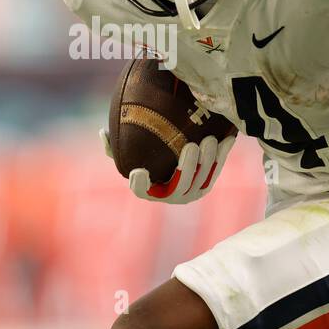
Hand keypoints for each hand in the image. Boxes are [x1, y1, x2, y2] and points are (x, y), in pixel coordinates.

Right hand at [101, 129, 234, 204]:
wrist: (175, 159)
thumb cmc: (145, 156)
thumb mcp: (128, 151)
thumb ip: (114, 145)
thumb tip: (102, 132)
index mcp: (149, 189)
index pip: (141, 191)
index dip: (140, 185)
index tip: (139, 171)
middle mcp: (170, 195)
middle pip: (180, 186)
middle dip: (187, 167)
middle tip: (191, 146)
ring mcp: (190, 192)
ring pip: (201, 179)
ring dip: (208, 161)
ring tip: (209, 140)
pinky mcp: (205, 185)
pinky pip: (215, 171)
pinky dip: (222, 156)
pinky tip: (226, 139)